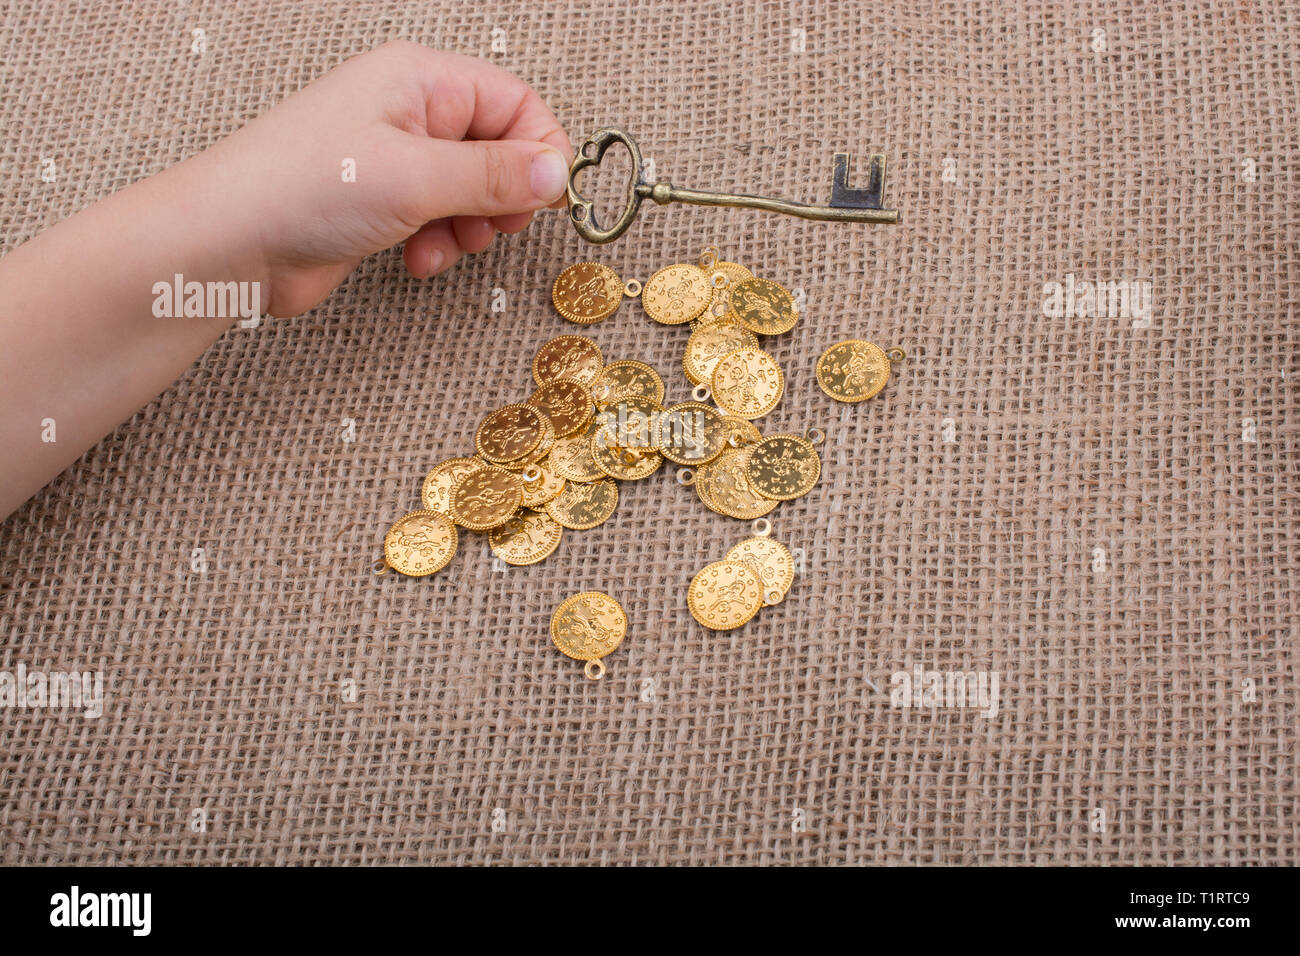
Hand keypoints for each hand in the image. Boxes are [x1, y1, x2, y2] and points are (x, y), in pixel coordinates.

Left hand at [200, 41, 572, 315]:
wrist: (228, 243)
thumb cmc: (302, 188)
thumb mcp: (417, 178)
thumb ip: (495, 175)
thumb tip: (557, 172)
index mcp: (419, 79)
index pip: (515, 102)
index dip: (538, 151)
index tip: (542, 199)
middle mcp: (408, 111)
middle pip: (497, 148)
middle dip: (502, 196)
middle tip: (493, 227)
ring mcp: (393, 157)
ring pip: (470, 190)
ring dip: (470, 227)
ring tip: (444, 246)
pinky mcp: (379, 202)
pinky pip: (438, 218)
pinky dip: (440, 242)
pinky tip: (416, 259)